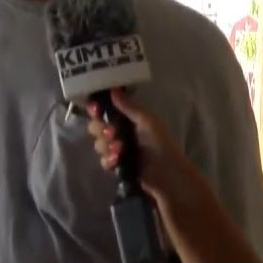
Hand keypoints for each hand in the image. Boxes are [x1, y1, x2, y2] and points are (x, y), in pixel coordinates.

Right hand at [86, 89, 200, 206]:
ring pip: (99, 144)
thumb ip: (129, 107)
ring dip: (106, 146)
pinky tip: (117, 160)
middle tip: (112, 134)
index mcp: (127, 119)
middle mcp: (119, 132)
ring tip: (120, 150)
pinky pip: (103, 161)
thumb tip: (114, 90)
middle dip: (101, 130)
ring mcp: (117, 149)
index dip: (97, 110)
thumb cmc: (160, 143)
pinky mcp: (116, 165)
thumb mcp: (147, 122)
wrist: (166, 172)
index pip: (105, 111)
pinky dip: (108, 160)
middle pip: (96, 127)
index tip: (97, 111)